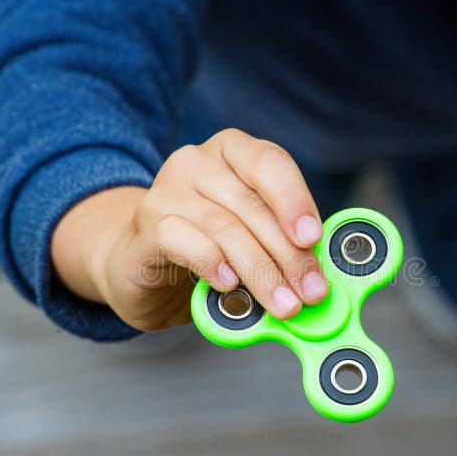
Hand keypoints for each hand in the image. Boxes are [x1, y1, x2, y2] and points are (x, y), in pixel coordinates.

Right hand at [52, 129, 328, 331]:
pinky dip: (212, 263)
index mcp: (231, 152)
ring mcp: (167, 191)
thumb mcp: (251, 235)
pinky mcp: (147, 226)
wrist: (138, 264)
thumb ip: (282, 240)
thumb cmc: (205, 247)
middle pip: (252, 206)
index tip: (313, 239)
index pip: (269, 163)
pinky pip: (184, 241)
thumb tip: (318, 272)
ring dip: (260, 271)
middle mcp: (197, 162)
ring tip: (281, 302)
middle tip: (310, 291)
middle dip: (288, 254)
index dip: (295, 201)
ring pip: (224, 228)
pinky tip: (229, 285)